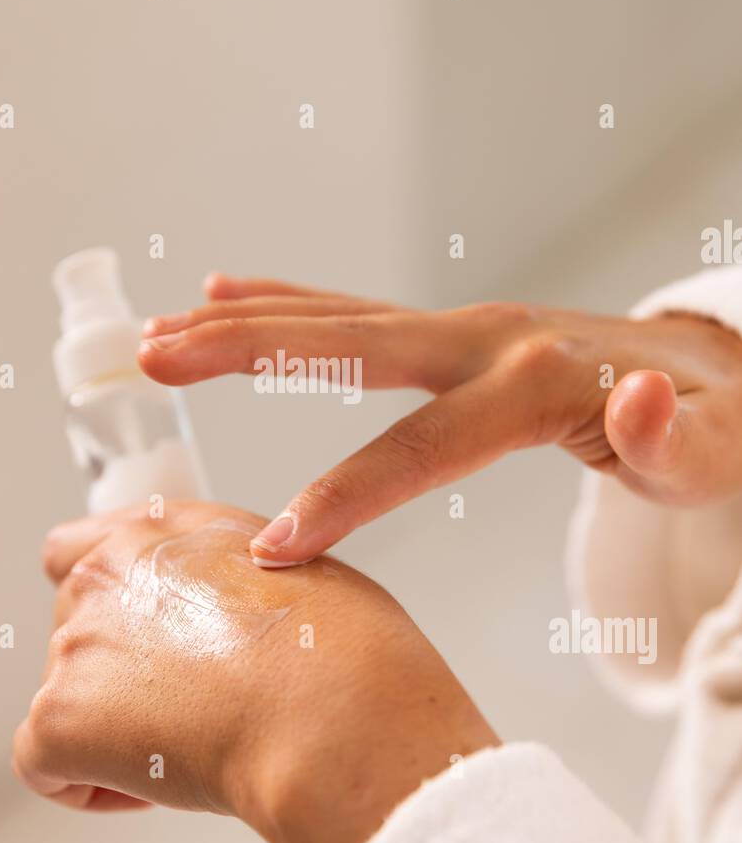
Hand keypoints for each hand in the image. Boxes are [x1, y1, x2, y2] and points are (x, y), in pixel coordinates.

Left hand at [13, 500, 496, 842]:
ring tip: (194, 749)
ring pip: (64, 698)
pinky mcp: (57, 715)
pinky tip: (154, 790)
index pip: (79, 551)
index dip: (108, 603)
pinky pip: (43, 765)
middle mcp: (109, 572)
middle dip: (118, 674)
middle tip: (191, 709)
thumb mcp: (299, 570)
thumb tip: (232, 617)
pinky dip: (87, 786)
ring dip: (113, 729)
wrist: (331, 713)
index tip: (142, 641)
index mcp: (164, 531)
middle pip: (74, 631)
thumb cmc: (346, 654)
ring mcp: (75, 642)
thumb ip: (234, 580)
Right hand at [138, 273, 741, 565]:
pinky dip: (286, 301)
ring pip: (335, 316)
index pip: (423, 444)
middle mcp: (485, 339)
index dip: (347, 495)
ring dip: (244, 323)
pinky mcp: (454, 331)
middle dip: (247, 353)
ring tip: (159, 335)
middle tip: (156, 362)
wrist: (711, 369)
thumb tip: (632, 400)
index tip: (275, 547)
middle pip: (348, 340)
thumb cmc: (712, 425)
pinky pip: (353, 310)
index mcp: (536, 383)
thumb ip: (674, 439)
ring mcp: (464, 326)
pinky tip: (228, 295)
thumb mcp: (716, 449)